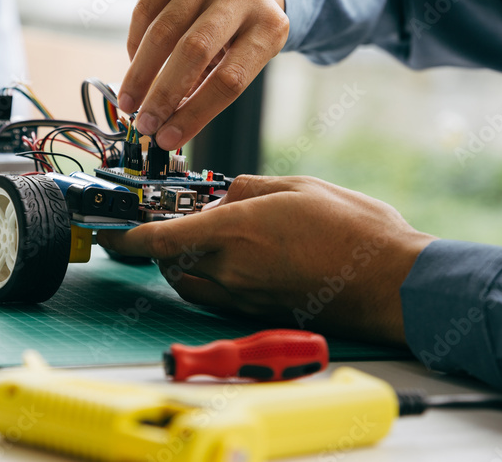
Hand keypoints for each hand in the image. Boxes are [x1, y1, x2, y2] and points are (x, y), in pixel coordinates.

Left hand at [98, 175, 435, 344]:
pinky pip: (215, 296)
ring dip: (181, 262)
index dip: (124, 237)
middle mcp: (230, 270)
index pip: (157, 239)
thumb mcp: (294, 187)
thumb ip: (245, 188)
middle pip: (167, 263)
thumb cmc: (353, 230)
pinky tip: (233, 258)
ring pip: (189, 282)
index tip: (108, 232)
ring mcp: (243, 298)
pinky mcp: (258, 314)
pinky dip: (208, 277)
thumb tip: (219, 196)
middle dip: (158, 244)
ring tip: (204, 237)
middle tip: (168, 221)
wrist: (393, 282)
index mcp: (233, 232)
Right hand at [117, 0, 288, 149]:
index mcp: (271, 26)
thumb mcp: (242, 60)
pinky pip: (146, 9)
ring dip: (139, 73)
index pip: (229, 81)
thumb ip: (210, 89)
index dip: (194, 114)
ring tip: (129, 101)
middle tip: (143, 123)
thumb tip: (165, 126)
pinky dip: (135, 43)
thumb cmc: (240, 33)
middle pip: (194, 52)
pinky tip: (134, 65)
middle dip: (162, 94)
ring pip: (163, 31)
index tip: (167, 137)